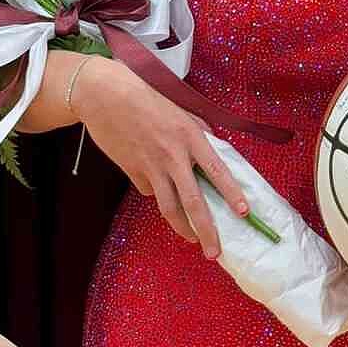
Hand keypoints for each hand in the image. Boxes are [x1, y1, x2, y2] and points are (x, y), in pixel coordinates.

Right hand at [72, 57, 249, 258]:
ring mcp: (151, 166)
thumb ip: (196, 129)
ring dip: (183, 228)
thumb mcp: (178, 107)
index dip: (231, 193)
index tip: (243, 213)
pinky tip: (158, 188)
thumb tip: (210, 145)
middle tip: (215, 251)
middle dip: (206, 230)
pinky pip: (149, 190)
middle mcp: (173, 155)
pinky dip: (156, 194)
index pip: (216, 169)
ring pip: (169, 207)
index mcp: (190, 136)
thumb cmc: (143, 94)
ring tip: (193, 239)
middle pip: (193, 201)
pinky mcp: (132, 171)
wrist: (104, 95)